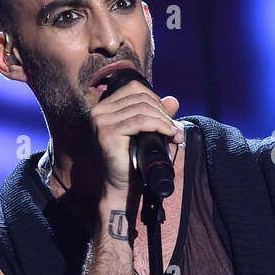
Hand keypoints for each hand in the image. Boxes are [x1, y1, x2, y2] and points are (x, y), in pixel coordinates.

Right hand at [88, 81, 183, 197]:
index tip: (167, 117)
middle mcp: (99, 111)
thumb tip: (173, 100)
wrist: (122, 186)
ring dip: (163, 120)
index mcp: (105, 106)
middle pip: (140, 97)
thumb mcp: (147, 132)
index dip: (155, 98)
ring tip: (173, 133)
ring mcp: (101, 121)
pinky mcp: (108, 133)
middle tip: (175, 129)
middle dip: (162, 112)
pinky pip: (140, 121)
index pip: (134, 88)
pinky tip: (168, 134)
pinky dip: (159, 126)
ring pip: (142, 108)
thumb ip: (157, 114)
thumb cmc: (133, 160)